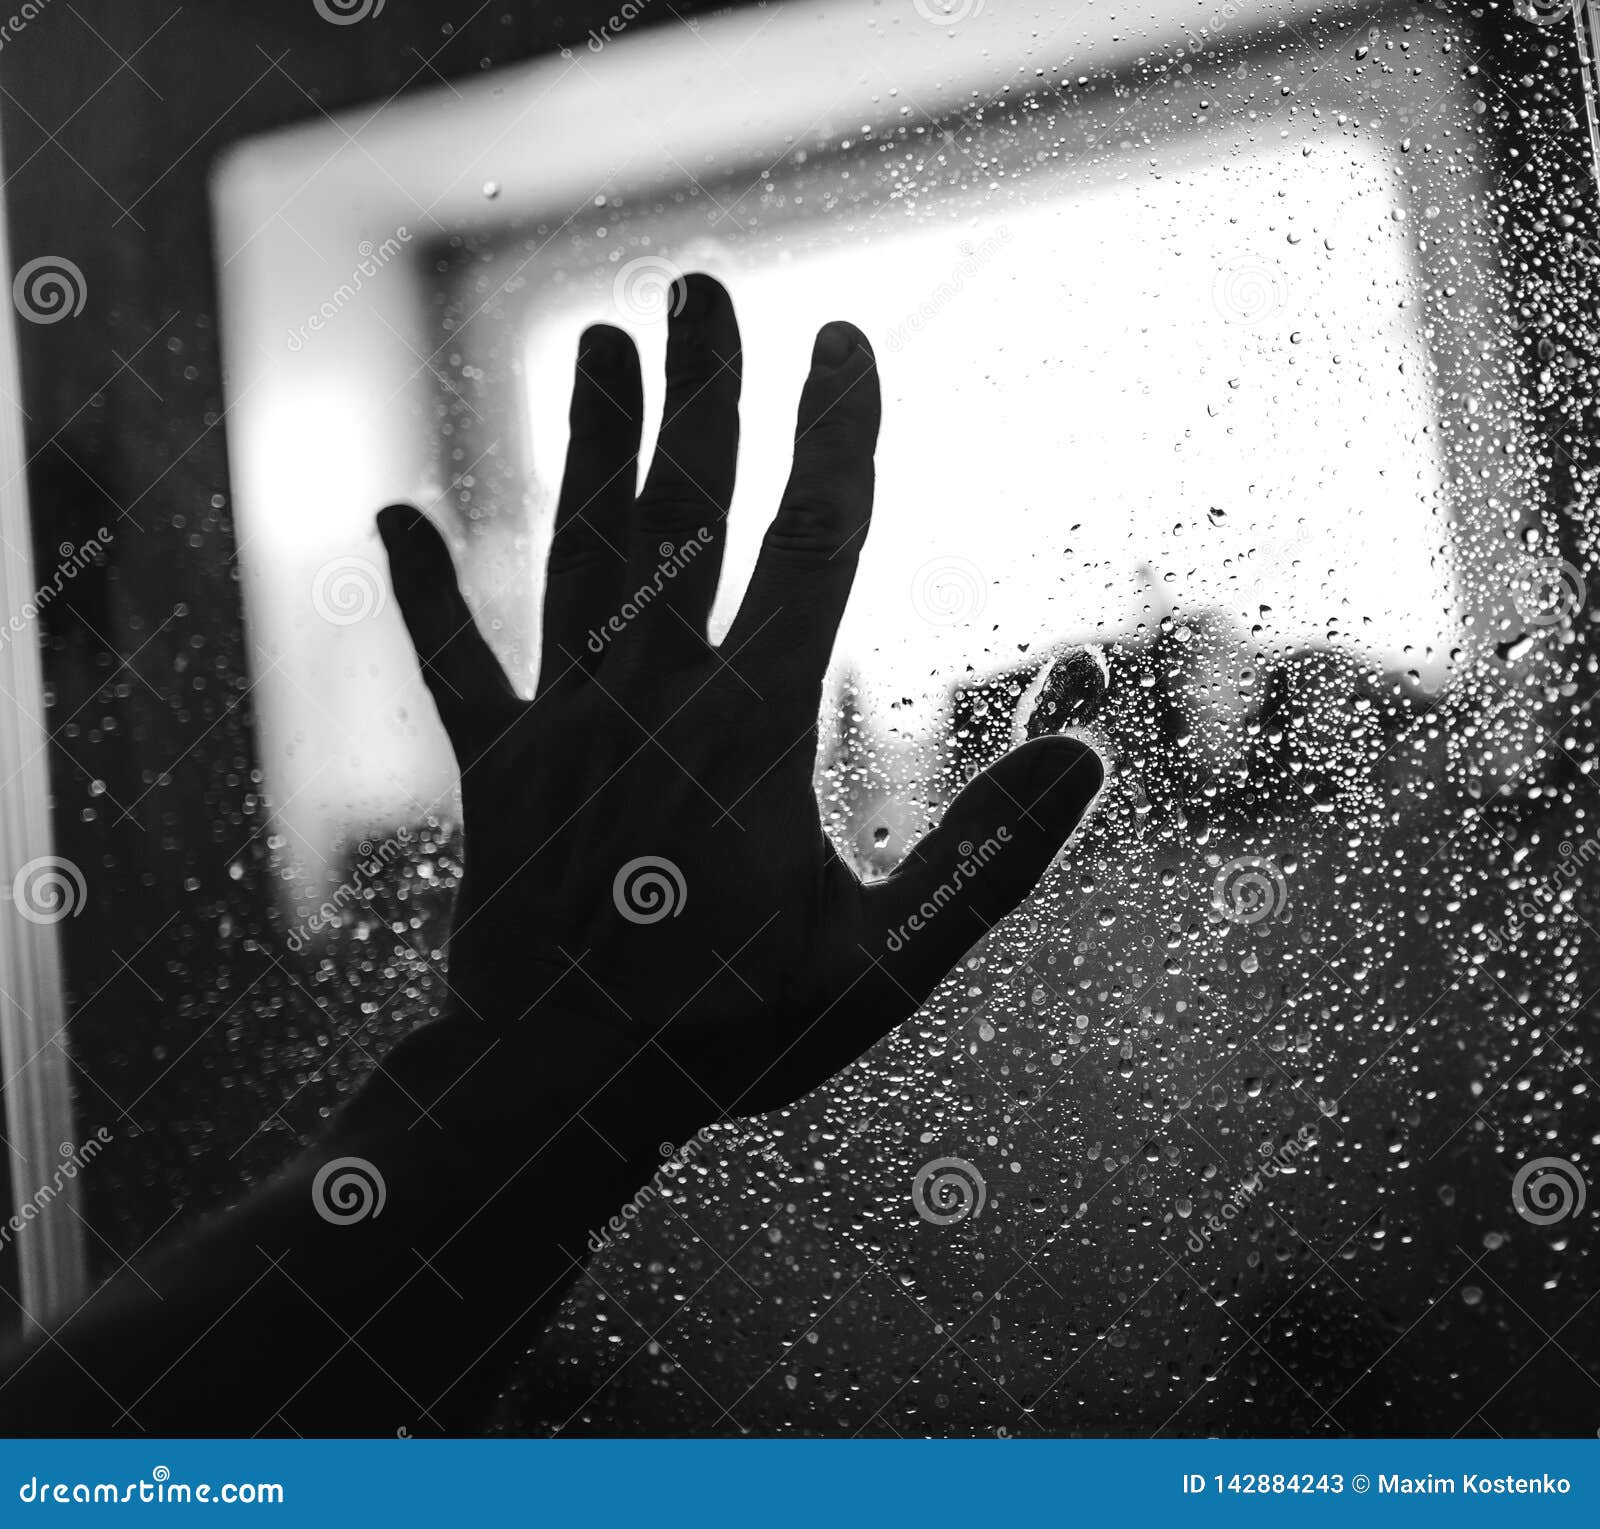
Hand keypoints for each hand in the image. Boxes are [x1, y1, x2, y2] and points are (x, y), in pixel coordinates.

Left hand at [376, 274, 1101, 1152]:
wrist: (558, 1095)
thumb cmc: (731, 1034)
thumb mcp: (885, 964)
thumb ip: (987, 852)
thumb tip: (1087, 743)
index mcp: (750, 729)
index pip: (810, 545)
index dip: (833, 435)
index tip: (842, 344)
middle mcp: (647, 696)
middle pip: (682, 512)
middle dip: (702, 392)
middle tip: (701, 286)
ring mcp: (559, 727)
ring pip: (576, 555)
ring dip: (591, 443)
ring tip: (605, 345)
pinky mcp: (494, 773)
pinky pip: (453, 665)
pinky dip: (424, 593)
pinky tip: (392, 519)